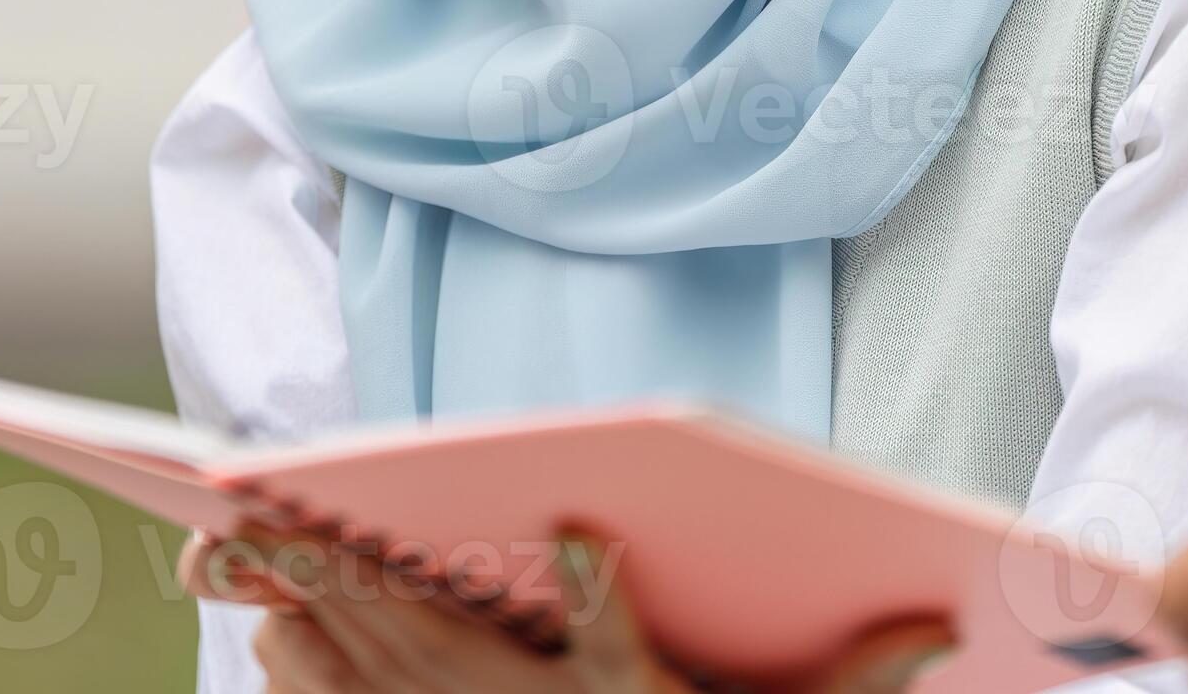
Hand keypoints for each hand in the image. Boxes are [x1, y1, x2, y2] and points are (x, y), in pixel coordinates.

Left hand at [181, 522, 954, 693]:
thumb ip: (859, 681)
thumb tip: (938, 624)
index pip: (622, 651)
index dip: (601, 592)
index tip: (579, 530)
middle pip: (439, 650)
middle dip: (360, 579)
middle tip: (289, 510)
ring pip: (371, 679)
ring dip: (309, 615)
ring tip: (248, 546)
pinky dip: (308, 674)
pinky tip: (272, 629)